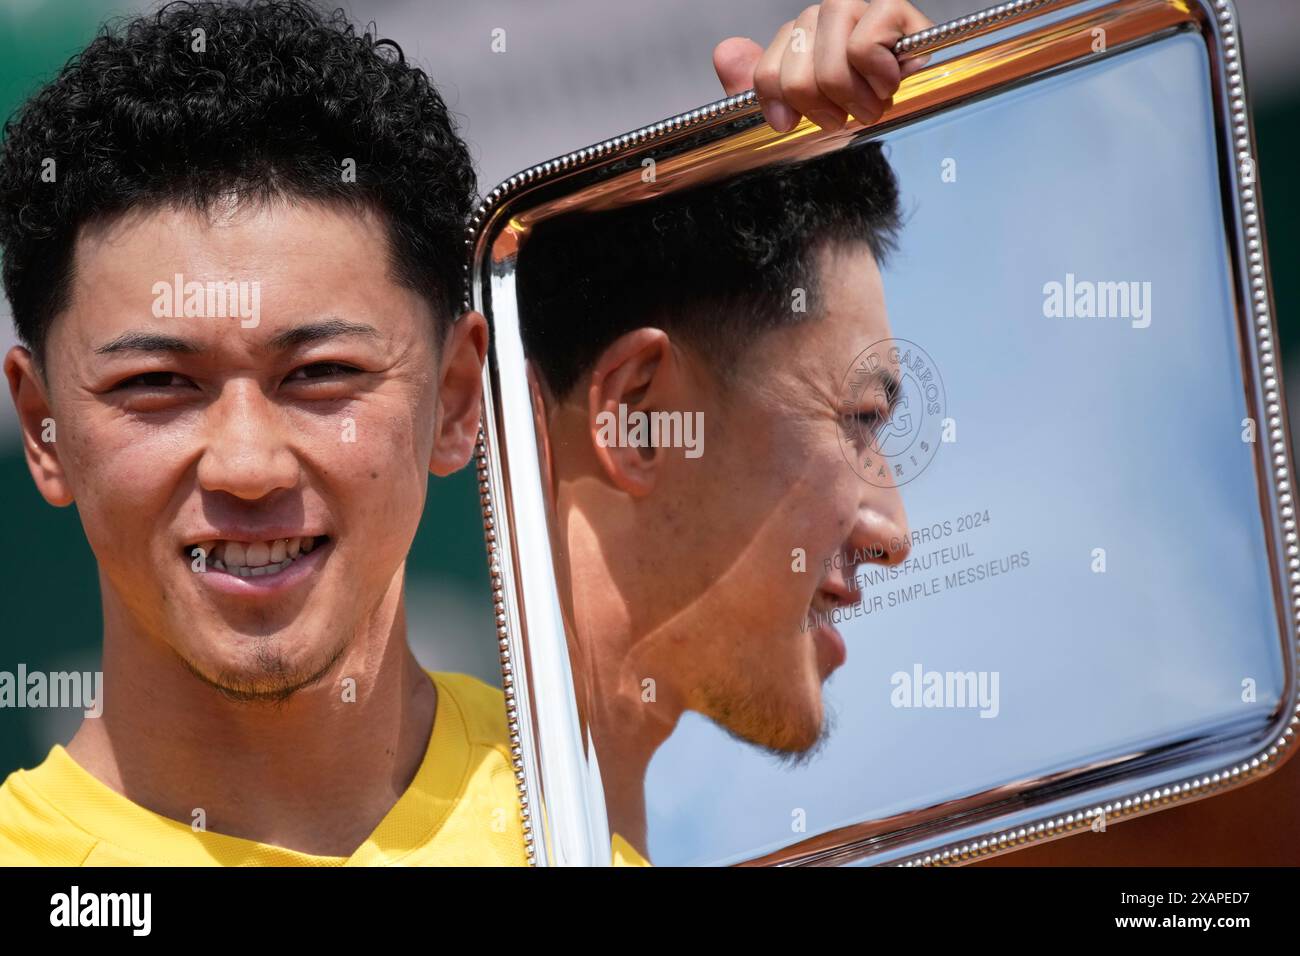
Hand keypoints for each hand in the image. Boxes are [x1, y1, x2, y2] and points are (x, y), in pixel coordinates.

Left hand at [713, 0, 933, 132]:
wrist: (902, 139)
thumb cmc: (849, 119)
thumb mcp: (794, 114)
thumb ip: (754, 87)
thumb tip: (726, 52)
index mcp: (798, 40)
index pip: (768, 72)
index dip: (779, 106)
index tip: (794, 124)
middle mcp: (824, 18)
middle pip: (798, 72)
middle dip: (820, 108)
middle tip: (843, 116)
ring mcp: (859, 9)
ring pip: (832, 61)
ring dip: (852, 97)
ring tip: (868, 105)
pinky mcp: (894, 10)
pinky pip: (865, 45)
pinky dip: (877, 75)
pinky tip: (888, 83)